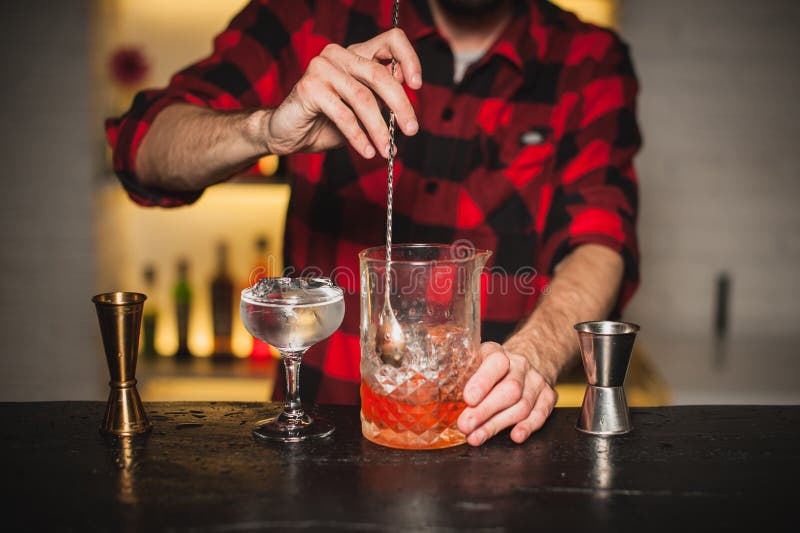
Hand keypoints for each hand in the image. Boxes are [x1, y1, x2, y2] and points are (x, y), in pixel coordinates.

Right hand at [265, 28, 420, 158]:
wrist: (288, 134)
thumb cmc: (327, 122)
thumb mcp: (362, 111)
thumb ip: (381, 98)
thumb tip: (407, 96)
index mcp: (356, 54)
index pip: (391, 40)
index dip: (409, 59)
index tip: (417, 86)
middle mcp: (339, 55)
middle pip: (380, 74)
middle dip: (400, 105)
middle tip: (411, 130)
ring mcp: (322, 68)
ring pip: (363, 98)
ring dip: (379, 129)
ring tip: (387, 150)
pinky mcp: (309, 87)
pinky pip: (343, 115)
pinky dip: (358, 137)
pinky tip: (367, 152)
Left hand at [457, 342, 557, 445]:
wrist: (522, 363)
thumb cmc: (490, 368)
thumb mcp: (474, 362)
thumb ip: (461, 376)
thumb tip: (437, 400)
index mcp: (498, 353)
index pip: (495, 364)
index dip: (482, 382)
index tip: (468, 399)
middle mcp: (520, 365)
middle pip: (509, 390)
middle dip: (486, 411)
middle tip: (465, 425)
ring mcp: (536, 381)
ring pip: (522, 406)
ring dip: (498, 425)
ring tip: (477, 437)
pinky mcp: (548, 396)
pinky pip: (541, 413)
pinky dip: (528, 427)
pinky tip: (515, 436)